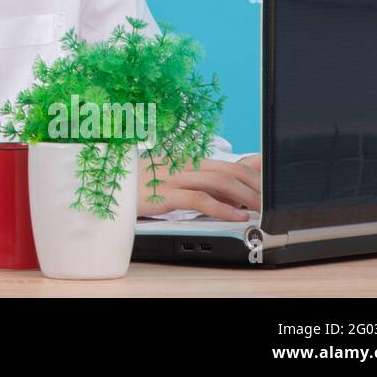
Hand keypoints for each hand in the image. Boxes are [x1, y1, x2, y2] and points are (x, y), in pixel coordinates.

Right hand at [136, 151, 260, 220]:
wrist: (105, 185)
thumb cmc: (140, 184)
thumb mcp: (174, 179)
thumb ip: (204, 182)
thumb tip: (234, 189)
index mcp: (188, 160)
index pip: (230, 164)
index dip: (255, 176)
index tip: (270, 190)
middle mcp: (184, 164)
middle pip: (230, 170)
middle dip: (256, 186)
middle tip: (270, 203)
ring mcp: (174, 177)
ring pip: (219, 181)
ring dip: (245, 196)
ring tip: (259, 210)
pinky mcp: (164, 193)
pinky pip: (199, 198)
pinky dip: (222, 208)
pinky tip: (236, 217)